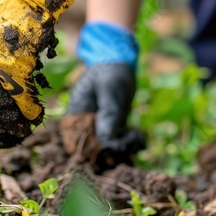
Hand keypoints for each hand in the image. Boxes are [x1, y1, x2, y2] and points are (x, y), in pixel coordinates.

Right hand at [64, 22, 144, 163]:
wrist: (117, 64)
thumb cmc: (109, 72)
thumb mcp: (109, 89)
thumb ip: (108, 113)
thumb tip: (108, 140)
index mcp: (75, 118)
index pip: (80, 145)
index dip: (97, 150)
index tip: (118, 144)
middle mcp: (85, 126)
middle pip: (95, 152)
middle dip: (115, 152)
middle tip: (133, 138)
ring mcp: (99, 128)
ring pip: (109, 151)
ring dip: (125, 149)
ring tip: (138, 137)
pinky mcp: (112, 128)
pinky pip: (120, 144)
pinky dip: (131, 144)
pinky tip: (140, 135)